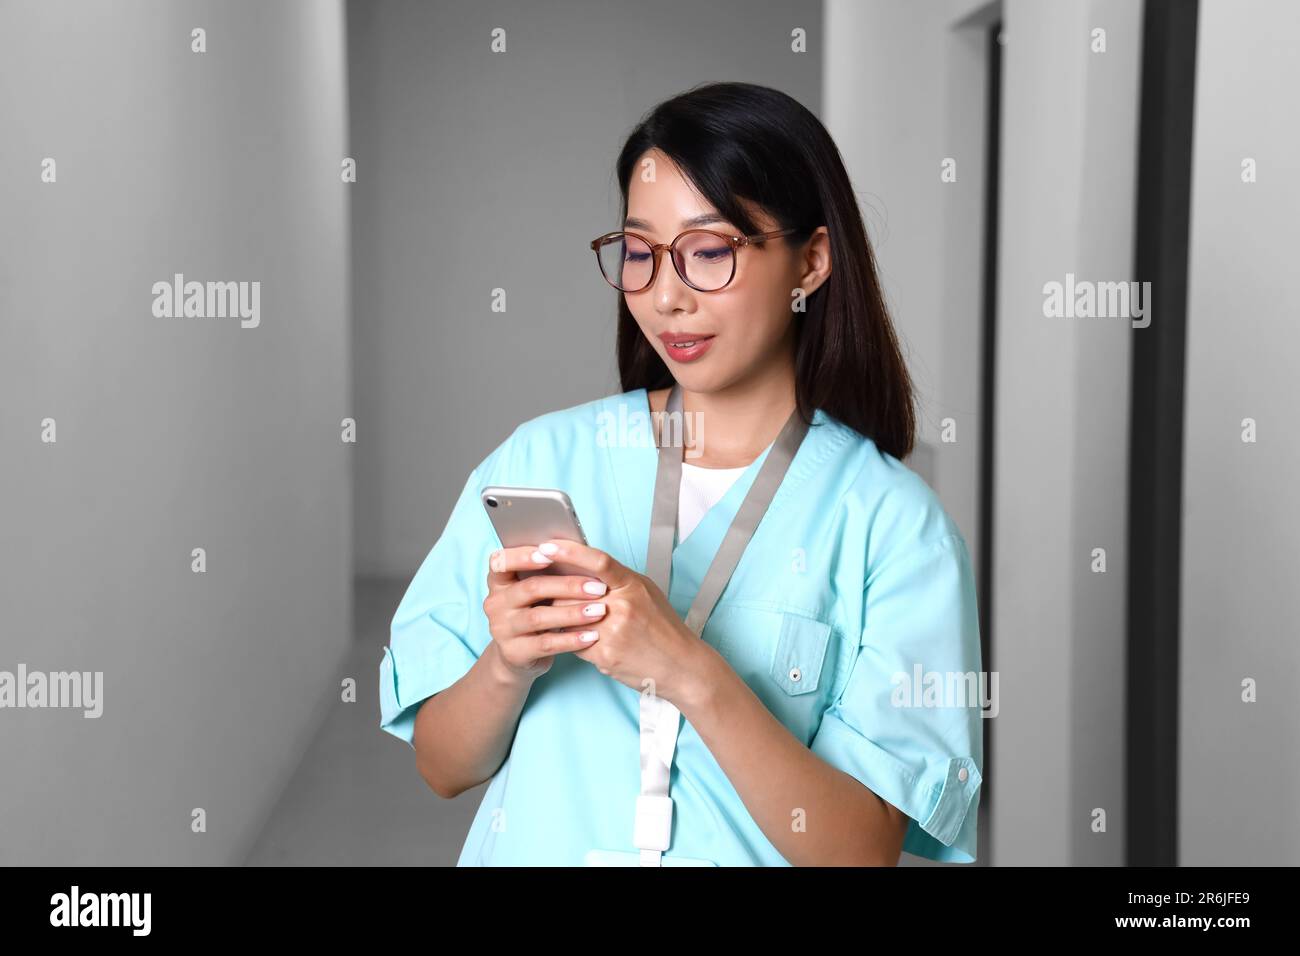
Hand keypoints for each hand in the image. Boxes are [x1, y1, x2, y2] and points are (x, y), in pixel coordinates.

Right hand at [482, 540, 610, 680]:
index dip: (522, 556)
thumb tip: (578, 551)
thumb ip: (547, 572)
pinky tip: (591, 636)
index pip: (500, 561)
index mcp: (499, 581)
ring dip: (573, 613)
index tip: (549, 552)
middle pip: (530, 588)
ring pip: (538, 617)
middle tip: (598, 587)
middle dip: (568, 586)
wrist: (519, 655)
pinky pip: (545, 644)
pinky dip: (571, 639)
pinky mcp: (514, 652)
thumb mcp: (535, 591)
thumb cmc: (534, 611)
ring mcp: (501, 629)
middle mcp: (495, 603)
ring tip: (599, 611)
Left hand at [531, 539, 706, 707]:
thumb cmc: (663, 628)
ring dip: (562, 617)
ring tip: (565, 617)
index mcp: (632, 585)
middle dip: (557, 592)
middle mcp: (622, 606)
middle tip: (544, 589)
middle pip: (572, 591)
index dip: (569, 551)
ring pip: (568, 617)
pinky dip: (572, 639)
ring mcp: (612, 631)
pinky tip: (581, 639)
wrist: (680, 665)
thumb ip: (617, 581)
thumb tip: (584, 569)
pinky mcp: (604, 655)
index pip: (598, 561)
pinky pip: (574, 642)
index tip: (547, 546)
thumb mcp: (646, 594)